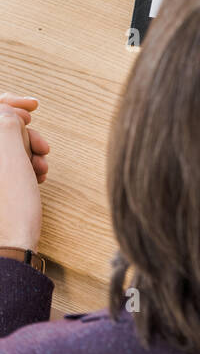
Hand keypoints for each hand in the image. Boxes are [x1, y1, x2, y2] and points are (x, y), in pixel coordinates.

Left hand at [0, 94, 49, 250]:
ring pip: (6, 146)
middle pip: (0, 127)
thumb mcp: (10, 154)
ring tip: (42, 167)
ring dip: (28, 150)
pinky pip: (7, 163)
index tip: (33, 108)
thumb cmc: (10, 208)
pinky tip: (38, 176)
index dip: (11, 103)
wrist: (11, 249)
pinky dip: (25, 164)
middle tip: (42, 146)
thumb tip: (8, 110)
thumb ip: (6, 122)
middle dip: (24, 132)